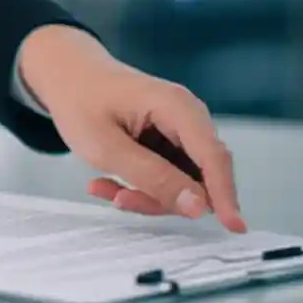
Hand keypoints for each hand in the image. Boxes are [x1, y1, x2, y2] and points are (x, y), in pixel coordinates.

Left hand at [18, 25, 246, 232]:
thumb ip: (152, 177)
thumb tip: (199, 207)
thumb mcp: (106, 147)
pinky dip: (141, 186)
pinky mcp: (171, 142)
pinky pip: (169, 177)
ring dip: (146, 194)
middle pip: (200, 175)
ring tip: (102, 186)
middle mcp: (188, 117)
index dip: (225, 195)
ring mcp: (181, 130)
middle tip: (118, 198)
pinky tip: (107, 181)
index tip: (235, 228)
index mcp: (177, 107)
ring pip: (183, 183)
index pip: (213, 157)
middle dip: (162, 198)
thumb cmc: (80, 102)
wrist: (68, 73)